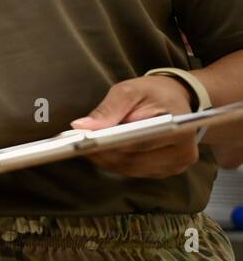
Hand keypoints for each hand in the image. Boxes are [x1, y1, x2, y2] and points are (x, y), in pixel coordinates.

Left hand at [70, 76, 196, 177]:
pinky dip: (115, 161)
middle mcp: (183, 154)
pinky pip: (133, 170)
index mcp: (180, 130)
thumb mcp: (130, 91)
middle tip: (78, 144)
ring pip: (130, 169)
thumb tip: (83, 126)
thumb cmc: (154, 93)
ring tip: (86, 146)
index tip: (84, 141)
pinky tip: (100, 151)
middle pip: (133, 161)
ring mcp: (174, 165)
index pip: (138, 144)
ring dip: (106, 159)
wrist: (175, 99)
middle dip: (102, 153)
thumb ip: (108, 109)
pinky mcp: (164, 170)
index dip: (109, 145)